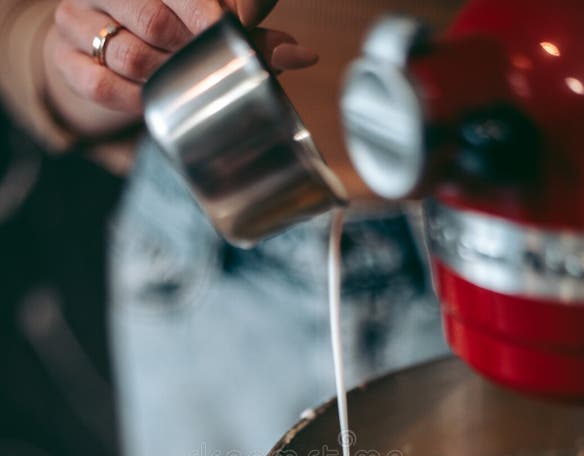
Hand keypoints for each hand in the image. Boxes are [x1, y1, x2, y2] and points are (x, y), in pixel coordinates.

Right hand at [43, 0, 317, 137]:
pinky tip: (150, 101)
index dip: (205, 11)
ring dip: (163, 78)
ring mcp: (77, 18)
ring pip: (128, 53)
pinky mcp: (64, 56)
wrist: (100, 40)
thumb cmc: (168, 25)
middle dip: (188, 51)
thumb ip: (252, 35)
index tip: (231, 29)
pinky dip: (132, 100)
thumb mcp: (210, 22)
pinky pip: (101, 85)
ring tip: (178, 83)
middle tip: (204, 67)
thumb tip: (304, 56)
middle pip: (153, 17)